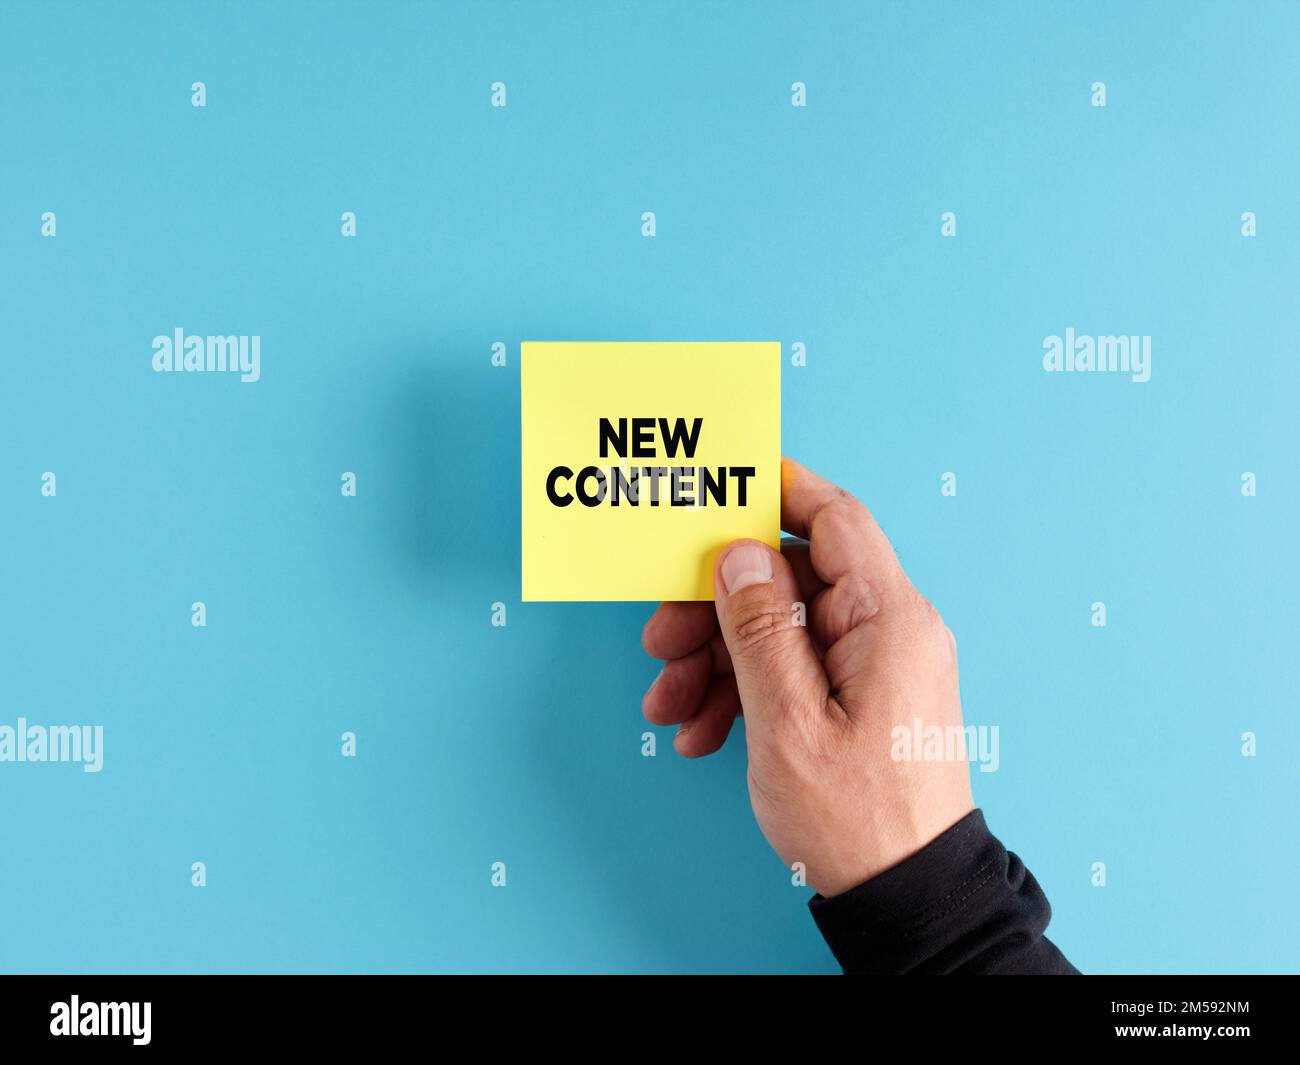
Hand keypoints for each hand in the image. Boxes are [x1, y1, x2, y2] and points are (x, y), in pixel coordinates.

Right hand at [641, 457, 974, 896]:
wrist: (906, 897)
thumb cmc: (858, 818)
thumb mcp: (788, 722)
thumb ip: (760, 629)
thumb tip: (737, 555)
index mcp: (888, 618)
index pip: (834, 518)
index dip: (775, 494)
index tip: (718, 491)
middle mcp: (888, 630)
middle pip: (790, 579)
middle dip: (716, 608)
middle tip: (660, 639)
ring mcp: (873, 665)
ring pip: (781, 628)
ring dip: (716, 660)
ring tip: (670, 707)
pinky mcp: (859, 697)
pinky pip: (793, 669)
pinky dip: (742, 692)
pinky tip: (701, 730)